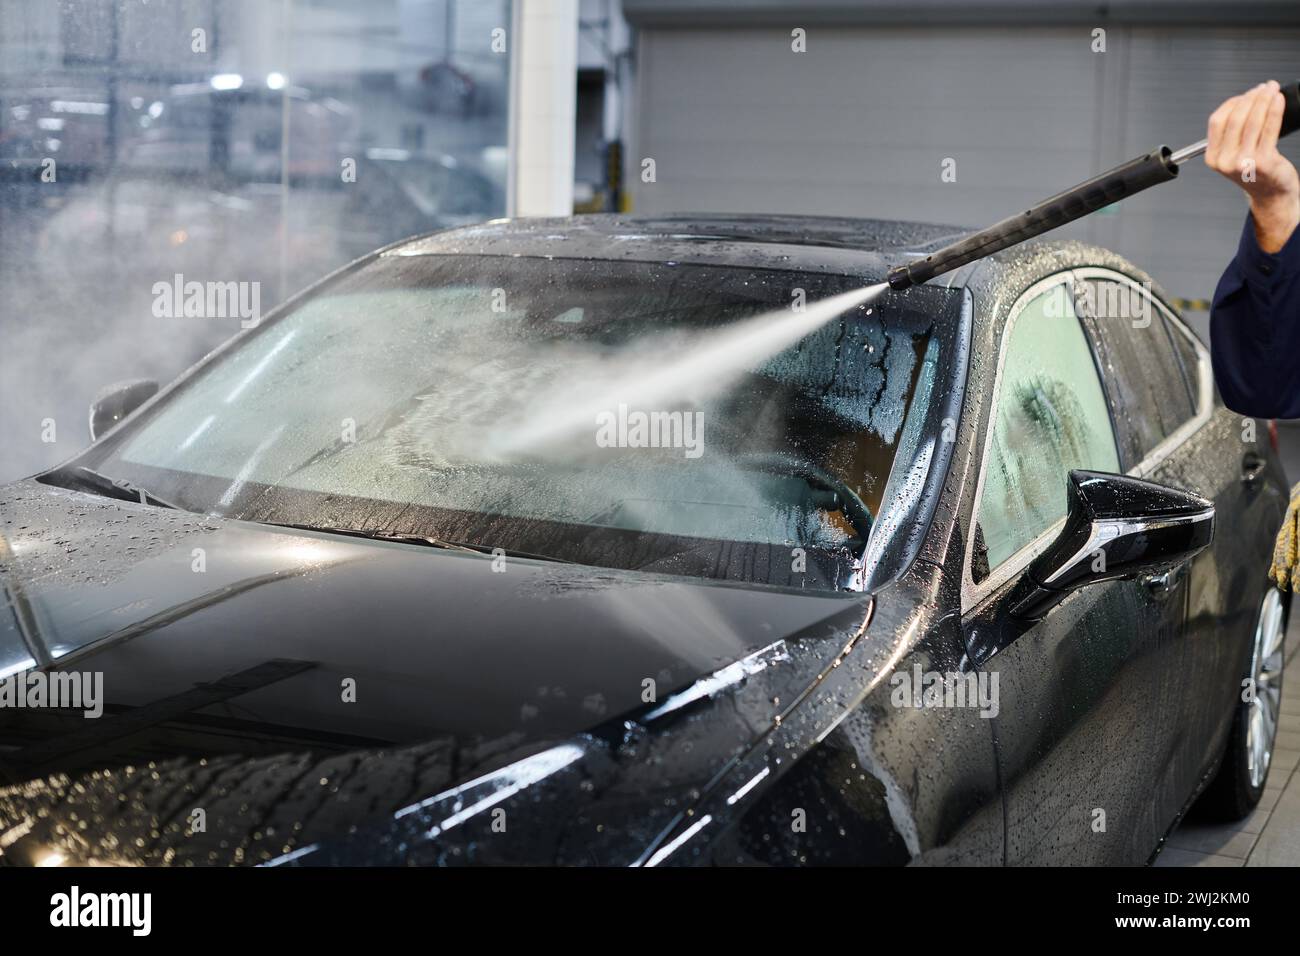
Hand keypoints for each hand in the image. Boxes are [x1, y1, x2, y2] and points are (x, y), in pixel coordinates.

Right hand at [1206, 80, 1299, 252]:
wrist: (1271, 193)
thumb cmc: (1255, 170)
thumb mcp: (1233, 154)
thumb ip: (1231, 134)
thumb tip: (1245, 101)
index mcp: (1213, 157)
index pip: (1217, 121)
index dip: (1233, 102)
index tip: (1247, 94)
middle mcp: (1225, 161)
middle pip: (1236, 118)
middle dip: (1251, 97)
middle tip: (1264, 88)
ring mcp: (1244, 162)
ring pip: (1253, 121)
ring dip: (1264, 100)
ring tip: (1272, 90)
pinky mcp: (1263, 161)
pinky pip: (1270, 129)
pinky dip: (1275, 110)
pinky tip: (1279, 100)